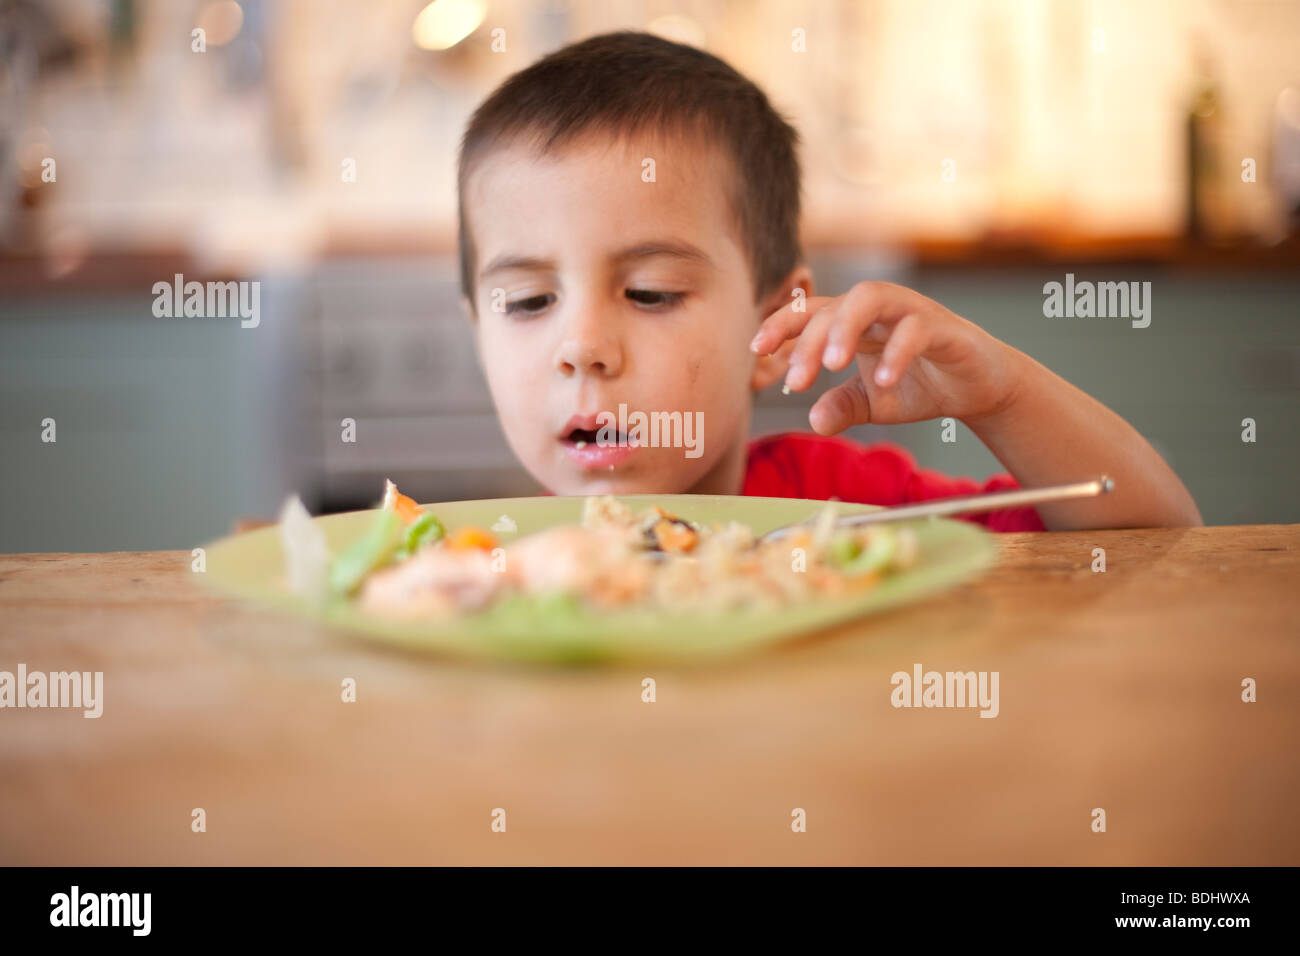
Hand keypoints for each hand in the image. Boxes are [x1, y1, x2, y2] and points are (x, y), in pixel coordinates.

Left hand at [750, 281, 1021, 434]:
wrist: (981, 388)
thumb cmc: (922, 384)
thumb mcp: (874, 403)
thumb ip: (843, 408)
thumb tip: (813, 420)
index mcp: (856, 322)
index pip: (811, 312)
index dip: (782, 325)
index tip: (757, 350)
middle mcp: (880, 309)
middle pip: (834, 306)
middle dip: (808, 342)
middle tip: (796, 383)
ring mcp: (912, 312)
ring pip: (871, 298)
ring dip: (846, 328)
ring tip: (831, 365)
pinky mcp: (945, 328)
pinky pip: (917, 329)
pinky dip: (897, 352)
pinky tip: (883, 381)